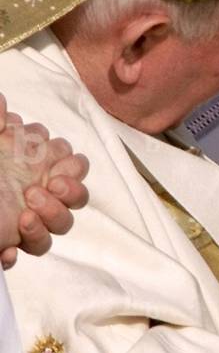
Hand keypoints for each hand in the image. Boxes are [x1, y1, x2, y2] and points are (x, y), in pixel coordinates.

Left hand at [0, 94, 88, 268]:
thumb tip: (0, 101)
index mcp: (33, 164)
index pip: (73, 166)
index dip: (72, 170)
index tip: (54, 172)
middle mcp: (36, 191)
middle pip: (77, 197)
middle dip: (70, 193)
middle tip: (45, 188)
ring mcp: (26, 218)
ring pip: (61, 225)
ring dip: (51, 218)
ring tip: (24, 214)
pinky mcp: (11, 242)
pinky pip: (31, 250)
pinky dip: (19, 250)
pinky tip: (5, 250)